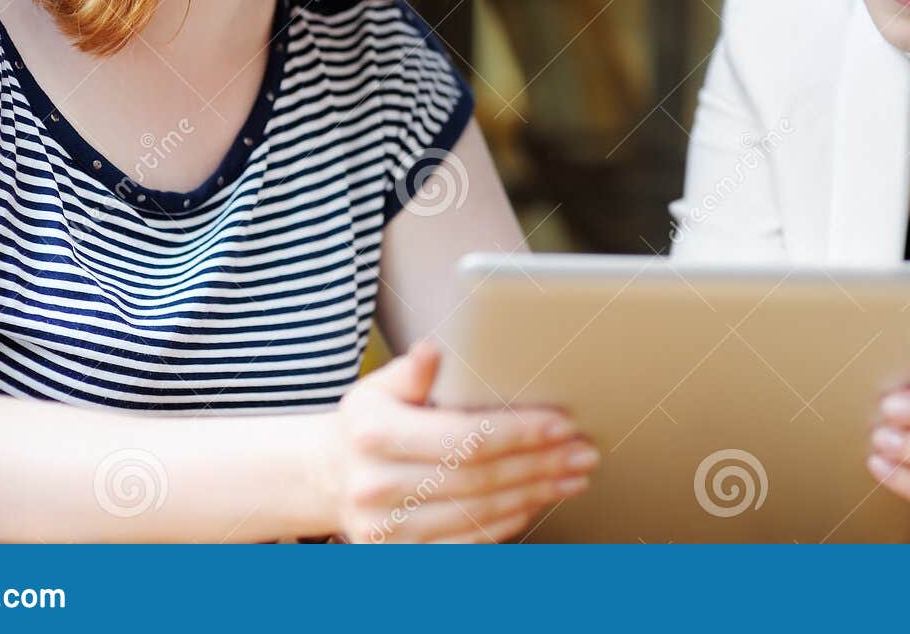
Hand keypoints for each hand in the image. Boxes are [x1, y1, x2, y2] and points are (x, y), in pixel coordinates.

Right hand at [324, 339, 597, 542]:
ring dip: (535, 494)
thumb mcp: (379, 387)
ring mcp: (386, 530)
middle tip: (582, 451)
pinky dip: (510, 522)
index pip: (463, 436)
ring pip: (480, 514)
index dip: (519, 432)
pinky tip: (537, 500)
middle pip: (480, 479)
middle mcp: (376, 486)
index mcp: (374, 434)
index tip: (562, 424)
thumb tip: (435, 350)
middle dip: (540, 464)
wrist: (327, 479)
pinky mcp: (400, 558)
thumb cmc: (367, 425)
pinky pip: (469, 543)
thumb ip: (412, 372)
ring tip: (572, 475)